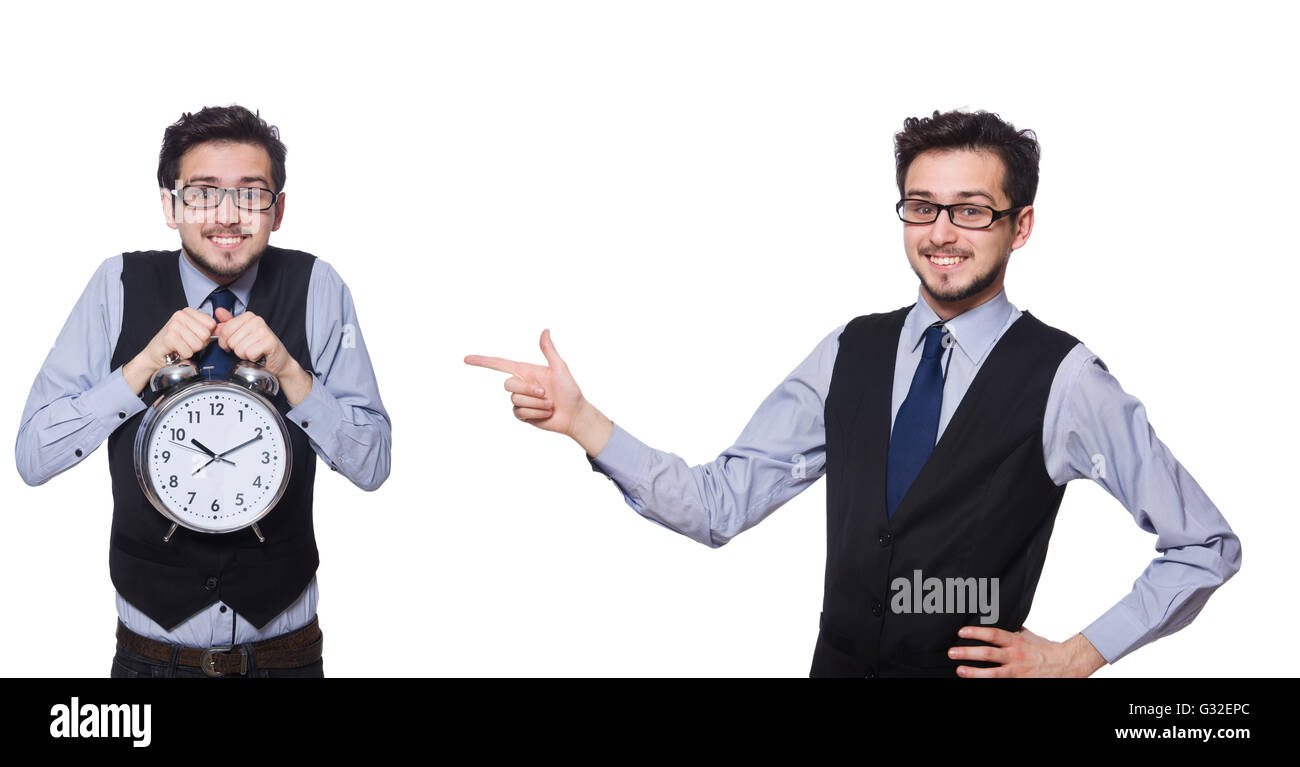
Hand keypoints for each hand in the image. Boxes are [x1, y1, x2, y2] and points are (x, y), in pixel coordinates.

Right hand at [124, 308, 218, 392]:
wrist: (156, 354)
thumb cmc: (176, 343)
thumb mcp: (195, 333)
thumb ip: (209, 329)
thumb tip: (222, 329)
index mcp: (188, 312)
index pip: (211, 324)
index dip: (206, 335)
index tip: (195, 336)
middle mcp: (180, 315)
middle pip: (206, 335)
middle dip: (199, 344)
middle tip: (187, 343)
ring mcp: (173, 325)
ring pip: (198, 344)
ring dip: (191, 350)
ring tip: (182, 346)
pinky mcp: (169, 338)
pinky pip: (188, 351)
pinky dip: (184, 355)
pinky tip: (177, 351)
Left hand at [212, 307, 294, 377]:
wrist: (278, 361)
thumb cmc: (260, 348)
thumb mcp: (241, 335)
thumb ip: (229, 325)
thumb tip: (218, 311)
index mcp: (248, 316)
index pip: (224, 330)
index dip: (225, 342)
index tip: (235, 344)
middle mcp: (257, 321)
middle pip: (231, 340)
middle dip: (237, 349)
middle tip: (248, 349)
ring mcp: (264, 330)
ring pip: (239, 348)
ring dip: (245, 355)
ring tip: (254, 352)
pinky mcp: (270, 342)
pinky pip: (249, 353)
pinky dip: (253, 358)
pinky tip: (259, 355)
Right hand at [464, 329, 612, 455]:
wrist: (574, 414)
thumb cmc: (570, 390)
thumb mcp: (560, 368)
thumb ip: (549, 351)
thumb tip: (545, 330)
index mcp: (526, 370)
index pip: (499, 364)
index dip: (482, 361)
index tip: (466, 359)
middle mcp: (521, 384)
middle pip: (509, 384)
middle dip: (529, 390)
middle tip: (546, 393)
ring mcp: (520, 400)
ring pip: (515, 400)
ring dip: (536, 403)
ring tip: (550, 405)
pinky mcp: (522, 414)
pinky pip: (519, 412)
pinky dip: (535, 413)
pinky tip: (545, 413)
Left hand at [948, 626, 1105, 677]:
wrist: (1066, 665)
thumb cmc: (1046, 649)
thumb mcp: (1029, 636)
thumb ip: (1014, 630)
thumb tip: (1002, 620)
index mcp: (1016, 642)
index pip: (993, 635)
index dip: (976, 633)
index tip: (961, 632)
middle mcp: (1015, 657)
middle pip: (988, 654)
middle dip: (967, 653)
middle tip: (952, 652)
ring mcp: (1017, 672)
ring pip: (992, 674)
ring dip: (973, 673)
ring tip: (959, 670)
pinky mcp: (1020, 683)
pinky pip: (1001, 683)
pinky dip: (989, 683)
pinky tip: (977, 683)